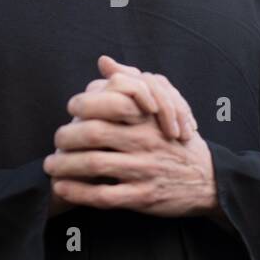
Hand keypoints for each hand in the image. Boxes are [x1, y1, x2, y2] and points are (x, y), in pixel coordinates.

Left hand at [43, 57, 219, 218]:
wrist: (208, 180)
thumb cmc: (175, 140)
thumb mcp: (163, 107)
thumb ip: (132, 82)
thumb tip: (104, 61)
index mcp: (148, 118)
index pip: (108, 105)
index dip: (82, 106)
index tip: (71, 109)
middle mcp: (145, 142)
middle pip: (94, 134)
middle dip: (66, 137)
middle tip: (56, 140)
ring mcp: (143, 170)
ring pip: (94, 164)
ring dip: (65, 165)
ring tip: (51, 165)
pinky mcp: (143, 197)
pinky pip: (103, 195)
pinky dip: (78, 191)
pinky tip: (62, 188)